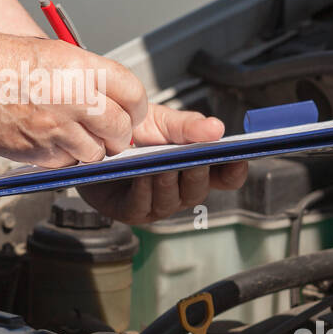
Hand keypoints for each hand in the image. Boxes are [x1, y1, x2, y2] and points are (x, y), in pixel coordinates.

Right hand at [0, 29, 149, 166]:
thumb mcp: (55, 54)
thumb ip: (87, 78)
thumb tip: (110, 98)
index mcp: (82, 69)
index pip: (133, 94)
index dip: (136, 106)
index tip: (131, 111)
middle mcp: (73, 99)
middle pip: (121, 128)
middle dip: (120, 133)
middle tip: (110, 130)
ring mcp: (56, 129)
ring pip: (97, 153)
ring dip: (93, 149)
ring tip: (77, 135)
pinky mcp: (37, 152)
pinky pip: (67, 163)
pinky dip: (65, 157)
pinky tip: (52, 141)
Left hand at [78, 104, 248, 223]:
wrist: (93, 137)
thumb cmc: (131, 132)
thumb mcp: (161, 121)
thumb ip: (188, 126)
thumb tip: (217, 129)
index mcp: (194, 167)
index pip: (225, 177)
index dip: (235, 171)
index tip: (239, 158)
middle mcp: (179, 190)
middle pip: (199, 190)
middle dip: (198, 174)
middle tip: (196, 159)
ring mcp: (156, 204)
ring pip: (171, 200)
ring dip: (168, 182)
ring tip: (164, 166)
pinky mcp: (130, 212)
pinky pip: (142, 206)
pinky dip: (144, 190)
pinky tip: (142, 175)